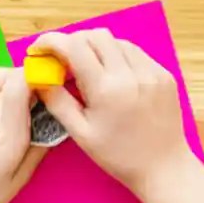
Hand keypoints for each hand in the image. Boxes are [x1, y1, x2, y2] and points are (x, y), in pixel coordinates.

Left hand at [0, 69, 46, 202]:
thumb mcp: (18, 180)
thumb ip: (39, 149)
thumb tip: (55, 125)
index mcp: (8, 137)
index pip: (21, 86)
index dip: (39, 75)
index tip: (53, 83)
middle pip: (12, 76)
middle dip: (32, 77)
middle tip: (44, 90)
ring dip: (14, 74)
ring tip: (26, 89)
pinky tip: (1, 85)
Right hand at [30, 30, 195, 194]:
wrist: (163, 166)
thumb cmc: (119, 156)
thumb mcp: (81, 133)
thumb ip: (57, 101)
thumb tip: (39, 76)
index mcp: (106, 89)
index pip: (74, 46)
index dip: (52, 41)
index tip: (40, 47)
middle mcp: (131, 74)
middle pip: (95, 35)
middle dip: (74, 41)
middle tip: (64, 60)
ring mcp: (151, 72)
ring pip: (117, 41)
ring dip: (98, 48)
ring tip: (90, 70)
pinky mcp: (164, 74)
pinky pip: (136, 52)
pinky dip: (119, 56)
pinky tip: (114, 76)